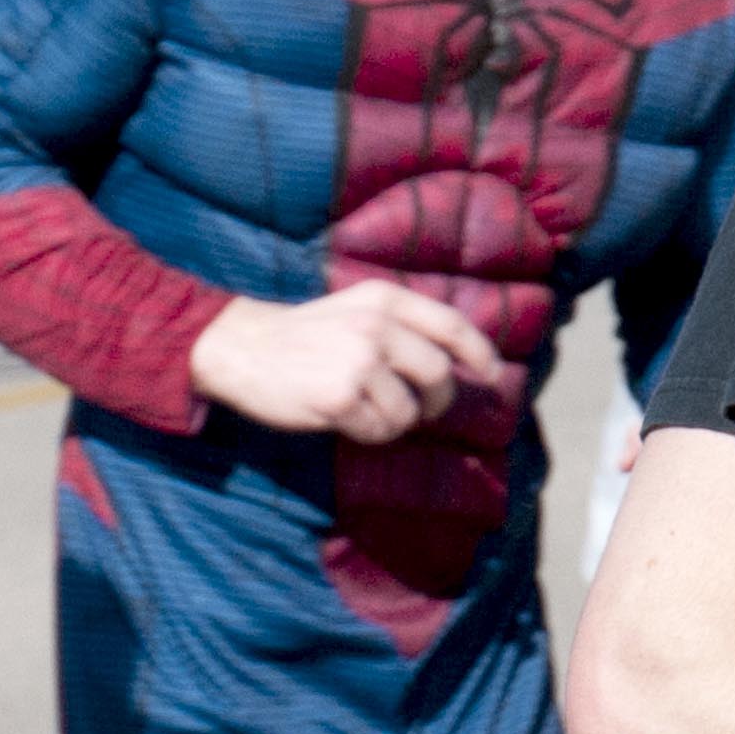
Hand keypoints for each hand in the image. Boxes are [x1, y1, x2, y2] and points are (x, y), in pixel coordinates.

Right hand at [186, 280, 511, 443]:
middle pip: (438, 375)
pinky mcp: (340, 397)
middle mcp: (376, 326)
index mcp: (384, 299)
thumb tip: (453, 363)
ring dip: (394, 422)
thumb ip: (400, 326)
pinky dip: (369, 434)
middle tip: (419, 410)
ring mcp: (359, 362)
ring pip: (409, 412)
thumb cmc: (304, 335)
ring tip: (364, 410)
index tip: (491, 375)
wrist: (243, 347)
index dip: (479, 352)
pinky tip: (343, 419)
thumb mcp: (355, 310)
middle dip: (436, 401)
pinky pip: (379, 431)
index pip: (450, 325)